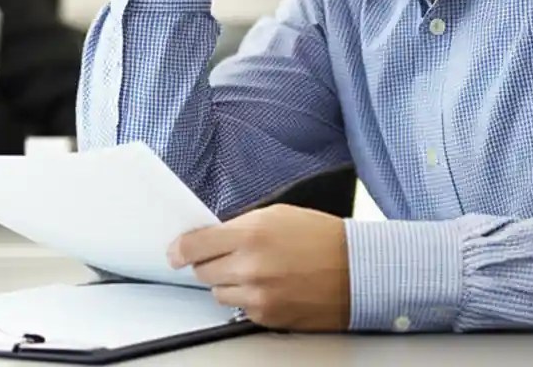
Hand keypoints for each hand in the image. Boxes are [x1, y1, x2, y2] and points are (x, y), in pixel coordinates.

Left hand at [168, 204, 350, 330]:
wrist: (357, 271)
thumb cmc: (323, 238)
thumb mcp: (278, 215)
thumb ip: (241, 226)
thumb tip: (211, 237)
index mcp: (250, 233)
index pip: (194, 246)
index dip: (180, 250)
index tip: (175, 253)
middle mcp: (250, 265)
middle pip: (202, 272)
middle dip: (211, 264)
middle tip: (231, 258)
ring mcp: (257, 294)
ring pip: (217, 294)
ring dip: (229, 284)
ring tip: (257, 273)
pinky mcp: (266, 316)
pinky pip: (240, 309)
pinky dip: (249, 300)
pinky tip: (271, 287)